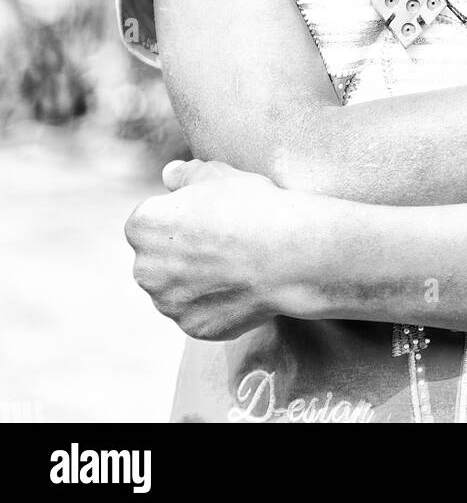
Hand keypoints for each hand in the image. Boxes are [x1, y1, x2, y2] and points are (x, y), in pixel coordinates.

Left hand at [124, 159, 327, 340]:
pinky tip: (240, 287)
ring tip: (234, 264)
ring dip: (195, 280)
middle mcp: (145, 269)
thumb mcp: (217, 174)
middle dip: (181, 252)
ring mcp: (168, 304)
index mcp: (143, 226)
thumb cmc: (251, 207)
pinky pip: (199, 313)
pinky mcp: (193, 328)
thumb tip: (169, 174)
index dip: (181, 215)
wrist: (288, 254)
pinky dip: (214, 304)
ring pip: (177, 289)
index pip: (150, 220)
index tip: (208, 216)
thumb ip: (184, 174)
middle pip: (158, 258)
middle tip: (221, 240)